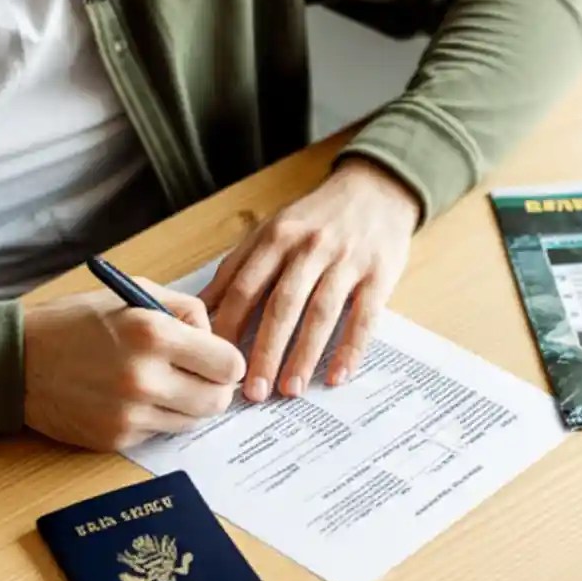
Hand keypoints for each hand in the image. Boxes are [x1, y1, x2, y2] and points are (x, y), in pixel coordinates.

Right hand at [23, 280, 245, 449]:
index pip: (229, 364)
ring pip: (192, 421)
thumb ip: (185, 310)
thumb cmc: (76, 322)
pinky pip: (159, 433)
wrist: (15, 361)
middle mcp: (144, 378)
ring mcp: (130, 414)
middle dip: (214, 387)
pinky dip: (155, 418)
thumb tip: (218, 337)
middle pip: (217, 401)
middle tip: (198, 376)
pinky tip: (131, 398)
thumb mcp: (132, 294)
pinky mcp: (116, 440)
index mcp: (153, 333)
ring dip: (186, 405)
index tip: (217, 358)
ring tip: (161, 383)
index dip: (227, 361)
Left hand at [199, 158, 419, 400]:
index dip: (229, 326)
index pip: (246, 287)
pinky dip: (350, 349)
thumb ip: (239, 267)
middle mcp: (310, 248)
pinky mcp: (379, 273)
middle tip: (251, 391)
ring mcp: (347, 260)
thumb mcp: (273, 229)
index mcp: (277, 237)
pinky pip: (364, 317)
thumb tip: (202, 310)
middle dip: (264, 351)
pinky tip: (337, 376)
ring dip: (303, 354)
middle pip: (281, 305)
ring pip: (321, 313)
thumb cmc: (316, 217)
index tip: (215, 361)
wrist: (376, 189)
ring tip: (289, 390)